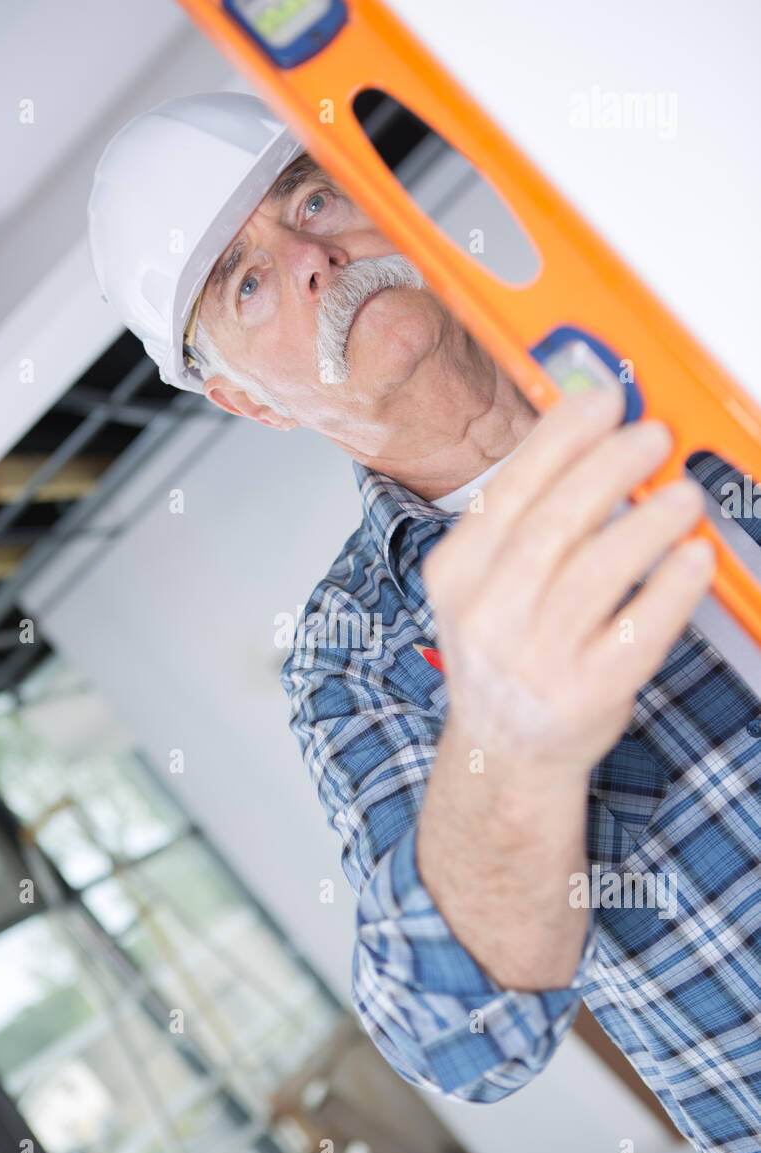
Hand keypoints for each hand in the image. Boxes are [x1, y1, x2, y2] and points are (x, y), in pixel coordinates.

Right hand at [421, 388, 715, 784]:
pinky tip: (693, 555)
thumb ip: (526, 515)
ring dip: (649, 521)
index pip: (509, 490)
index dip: (562, 437)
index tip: (604, 401)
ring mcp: (536, 659)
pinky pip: (638, 630)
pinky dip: (671, 587)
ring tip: (681, 493)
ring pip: (596, 573)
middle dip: (610, 467)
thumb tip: (590, 434)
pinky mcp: (587, 693)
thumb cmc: (506, 652)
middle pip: (554, 524)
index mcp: (458, 576)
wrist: (504, 750)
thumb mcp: (484, 583)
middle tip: (652, 437)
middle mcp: (489, 617)